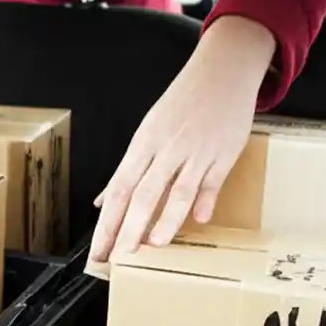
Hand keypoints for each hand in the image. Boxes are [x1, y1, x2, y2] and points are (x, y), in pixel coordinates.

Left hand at [90, 17, 276, 261]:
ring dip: (167, 219)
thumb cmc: (182, 103)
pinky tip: (200, 220)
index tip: (100, 250)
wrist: (223, 69)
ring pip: (179, 190)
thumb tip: (102, 201)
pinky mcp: (225, 152)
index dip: (107, 223)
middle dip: (130, 228)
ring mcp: (197, 151)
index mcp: (143, 143)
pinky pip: (214, 180)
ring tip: (156, 245)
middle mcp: (167, 148)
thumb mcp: (148, 130)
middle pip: (143, 193)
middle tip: (121, 256)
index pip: (119, 189)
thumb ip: (128, 170)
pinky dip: (207, 199)